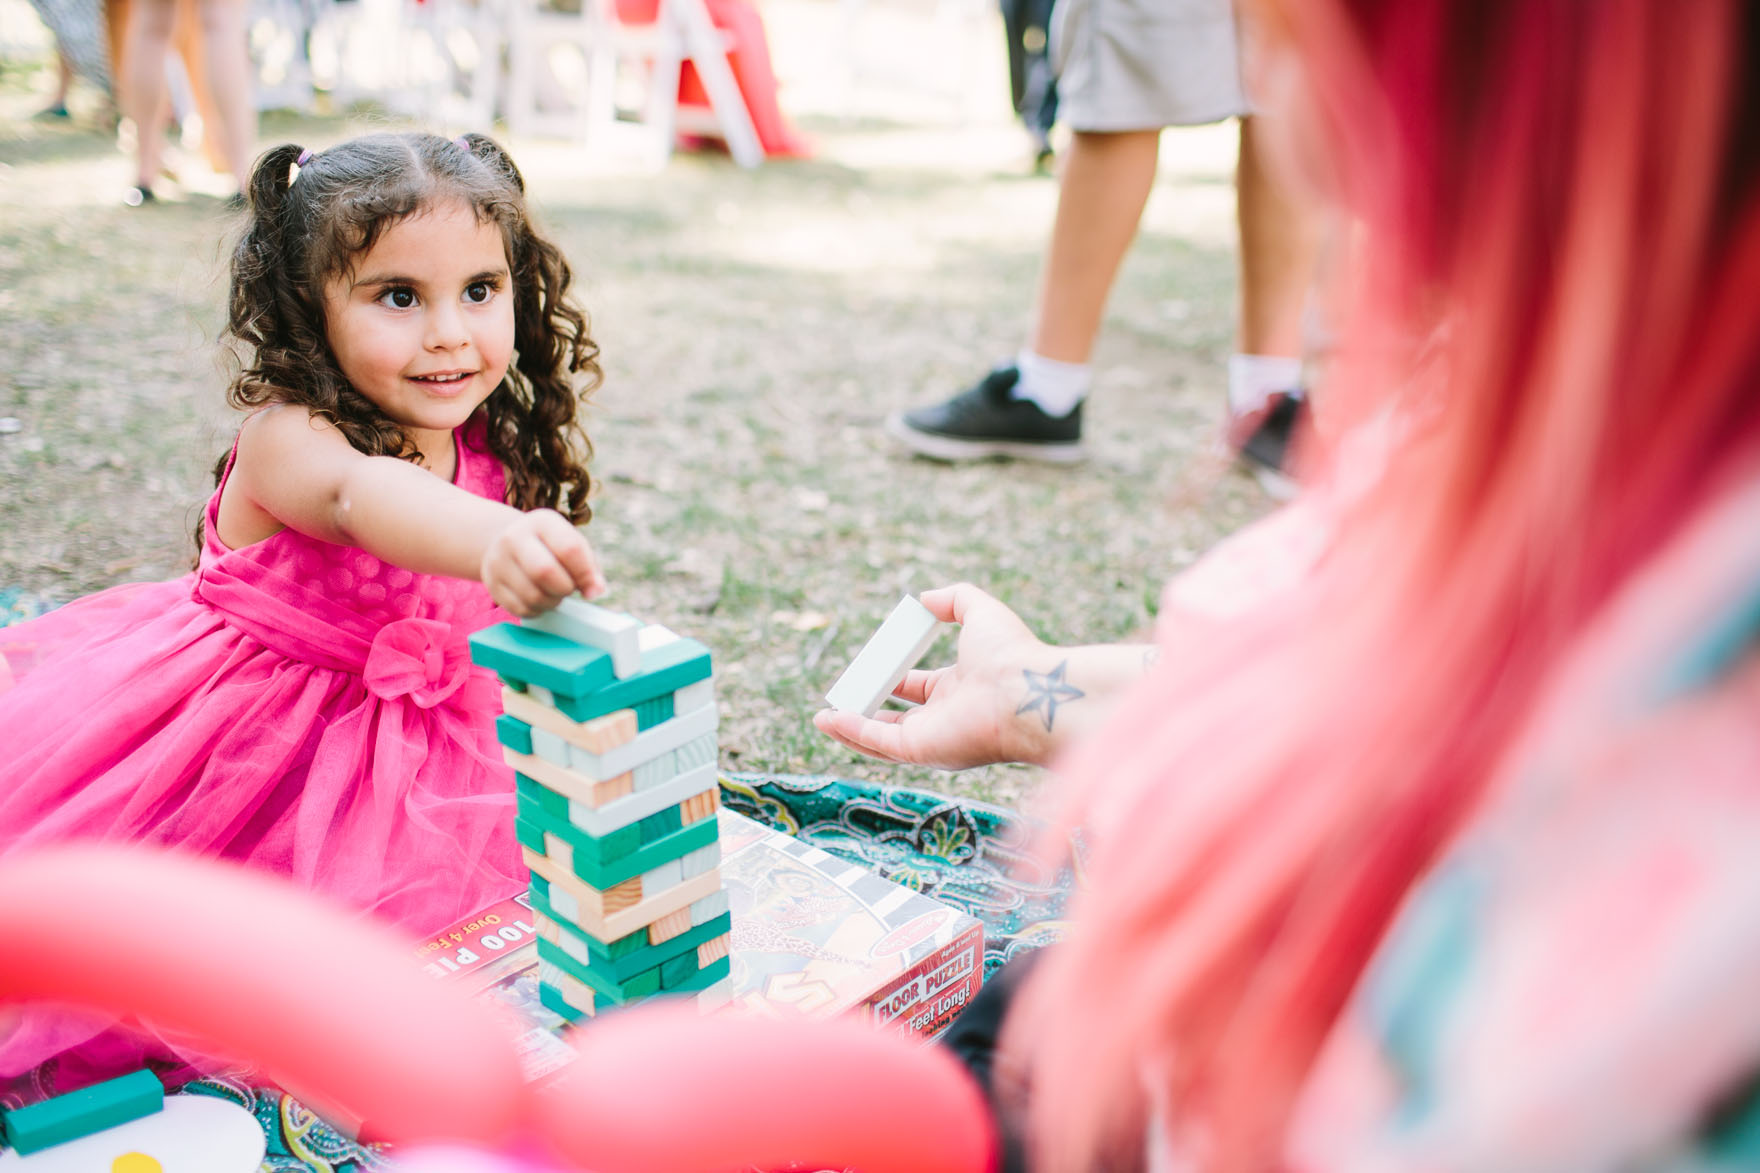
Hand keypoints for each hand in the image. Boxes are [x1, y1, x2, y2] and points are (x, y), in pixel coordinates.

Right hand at [480, 510, 606, 616]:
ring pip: (533, 596)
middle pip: (545, 572)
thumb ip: (589, 566)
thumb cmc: (550, 546)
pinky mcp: (492, 585)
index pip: (570, 549)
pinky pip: (522, 609)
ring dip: (553, 602)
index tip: (593, 587)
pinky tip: (540, 598)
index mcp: (542, 522)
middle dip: (565, 588)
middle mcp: (513, 537)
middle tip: (569, 588)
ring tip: (554, 592)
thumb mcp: (571, 543)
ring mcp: (498, 561)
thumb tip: (595, 591)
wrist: (507, 543)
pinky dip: (538, 610)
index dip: (586, 574)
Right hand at [813, 583, 1052, 769]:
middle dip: (869, 709)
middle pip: (899, 717)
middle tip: (843, 694)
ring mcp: (933, 738)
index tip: (873, 667)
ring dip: (851, 728)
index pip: (921, 688)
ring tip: (822, 716)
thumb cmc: (1012, 653)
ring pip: (883, 737)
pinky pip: (878, 743)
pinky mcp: (921, 751)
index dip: (896, 679)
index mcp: (961, 689)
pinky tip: (828, 719)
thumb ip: (954, 599)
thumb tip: (925, 599)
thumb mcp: (981, 611)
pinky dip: (851, 732)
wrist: (1026, 690)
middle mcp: (946, 718)